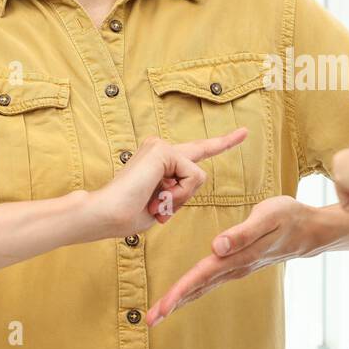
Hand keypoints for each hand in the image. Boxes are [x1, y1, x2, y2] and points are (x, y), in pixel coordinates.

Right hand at [78, 128, 248, 240]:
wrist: (105, 215)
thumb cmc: (127, 215)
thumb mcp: (161, 205)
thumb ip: (178, 191)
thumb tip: (193, 178)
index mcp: (159, 161)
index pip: (195, 151)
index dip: (220, 143)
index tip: (243, 132)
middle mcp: (160, 148)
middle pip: (202, 155)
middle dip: (225, 143)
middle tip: (239, 136)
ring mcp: (161, 146)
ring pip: (197, 176)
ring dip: (181, 198)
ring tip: (157, 203)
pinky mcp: (163, 151)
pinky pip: (191, 178)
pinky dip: (179, 194)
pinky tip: (159, 196)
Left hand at [145, 194, 317, 326]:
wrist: (311, 229)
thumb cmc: (289, 217)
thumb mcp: (268, 216)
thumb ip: (243, 233)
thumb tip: (216, 246)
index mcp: (238, 257)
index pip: (203, 276)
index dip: (181, 290)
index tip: (163, 305)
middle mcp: (235, 268)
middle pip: (198, 289)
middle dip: (173, 304)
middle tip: (150, 320)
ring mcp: (237, 269)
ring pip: (203, 288)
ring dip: (180, 300)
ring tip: (158, 313)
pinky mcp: (238, 265)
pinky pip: (210, 282)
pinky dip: (192, 290)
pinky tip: (182, 295)